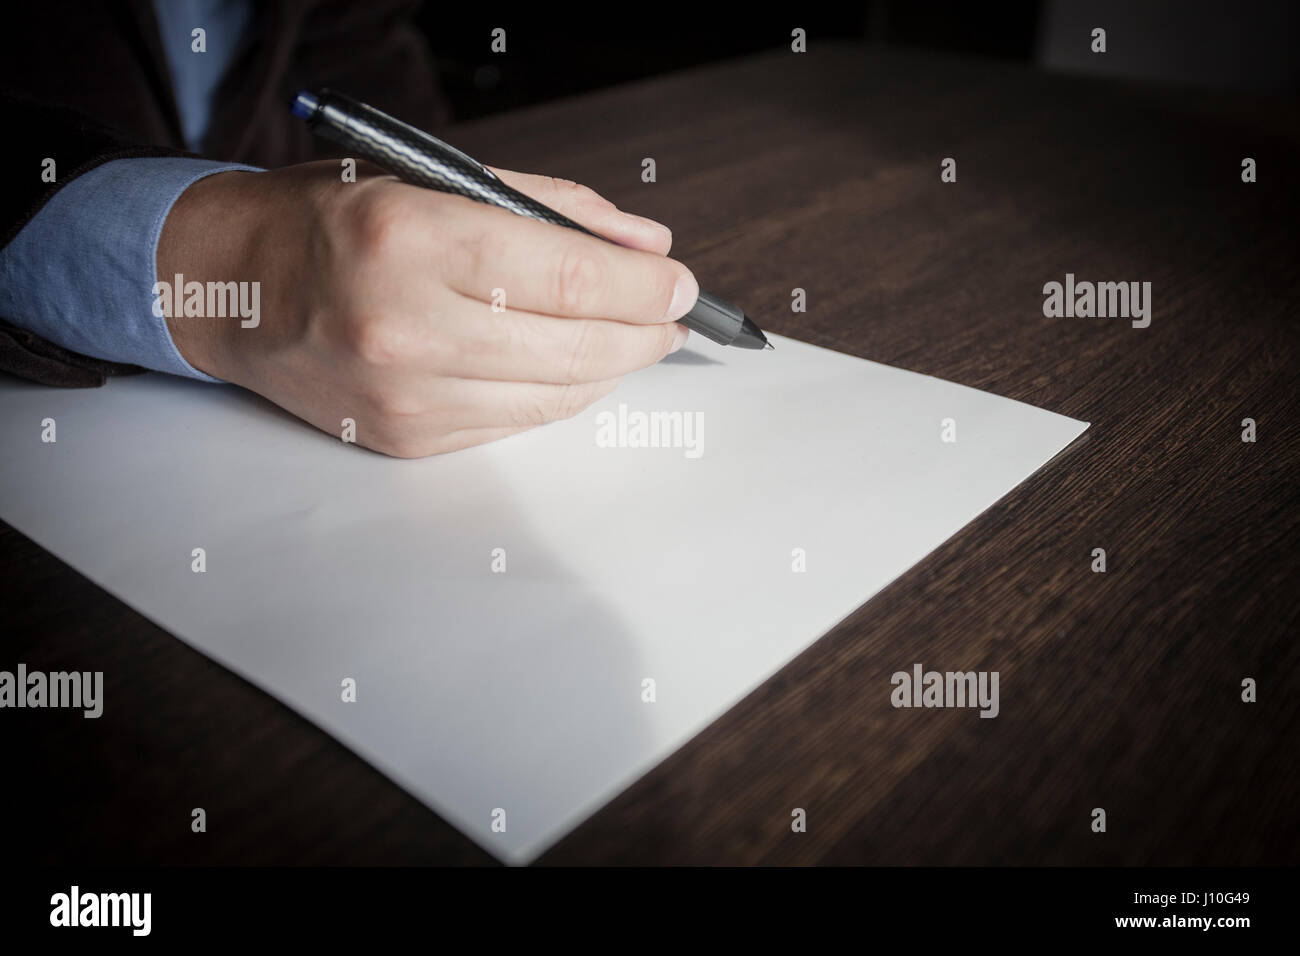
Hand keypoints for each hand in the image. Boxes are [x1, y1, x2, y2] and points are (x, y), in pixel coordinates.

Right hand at [158, 161, 696, 456]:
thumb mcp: (435, 179)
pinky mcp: (408, 440)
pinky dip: (560, 393)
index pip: (571, 278)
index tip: (681, 284)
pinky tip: (570, 364)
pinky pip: (519, 422)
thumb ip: (552, 208)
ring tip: (630, 337)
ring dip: (612, 366)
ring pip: (558, 394)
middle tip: (670, 316)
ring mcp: (405, 396)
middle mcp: (404, 327)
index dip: (645, 287)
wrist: (233, 288)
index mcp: (408, 240)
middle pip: (578, 346)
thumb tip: (646, 246)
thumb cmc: (333, 221)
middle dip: (645, 332)